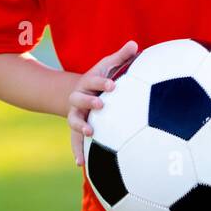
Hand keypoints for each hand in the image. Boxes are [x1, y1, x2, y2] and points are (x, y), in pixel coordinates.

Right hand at [67, 40, 138, 167]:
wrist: (79, 92)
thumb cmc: (101, 78)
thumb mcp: (108, 65)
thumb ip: (122, 56)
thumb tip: (136, 44)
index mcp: (88, 82)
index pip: (94, 80)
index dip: (102, 83)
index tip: (113, 85)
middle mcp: (78, 98)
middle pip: (79, 99)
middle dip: (89, 101)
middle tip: (100, 104)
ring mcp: (76, 114)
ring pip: (74, 120)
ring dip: (81, 127)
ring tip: (90, 132)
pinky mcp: (77, 129)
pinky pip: (75, 142)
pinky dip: (77, 152)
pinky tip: (82, 165)